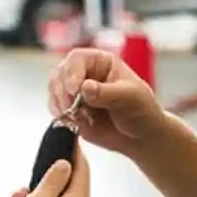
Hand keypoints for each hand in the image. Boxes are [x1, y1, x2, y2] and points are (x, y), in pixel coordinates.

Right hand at [48, 47, 166, 155]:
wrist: (141, 137)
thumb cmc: (142, 110)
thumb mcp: (130, 98)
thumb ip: (107, 93)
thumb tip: (85, 87)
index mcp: (100, 62)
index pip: (77, 58)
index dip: (72, 72)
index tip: (75, 90)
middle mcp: (85, 73)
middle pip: (60, 73)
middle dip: (63, 91)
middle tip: (73, 108)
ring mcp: (76, 92)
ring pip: (54, 90)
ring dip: (61, 105)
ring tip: (80, 118)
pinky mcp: (71, 110)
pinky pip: (56, 109)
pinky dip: (62, 116)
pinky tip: (77, 123)